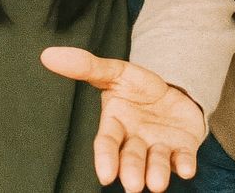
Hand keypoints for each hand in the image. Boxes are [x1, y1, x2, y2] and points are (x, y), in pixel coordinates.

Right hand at [41, 47, 204, 192]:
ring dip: (157, 174)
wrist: (175, 92)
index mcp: (116, 126)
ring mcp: (159, 147)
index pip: (107, 144)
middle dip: (132, 172)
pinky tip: (187, 169)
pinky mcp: (182, 149)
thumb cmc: (138, 88)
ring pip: (156, 164)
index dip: (105, 159)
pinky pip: (184, 159)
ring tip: (156, 183)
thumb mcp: (115, 72)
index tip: (106, 176)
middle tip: (133, 185)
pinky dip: (185, 165)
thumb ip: (86, 66)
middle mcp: (136, 142)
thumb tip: (47, 54)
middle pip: (131, 159)